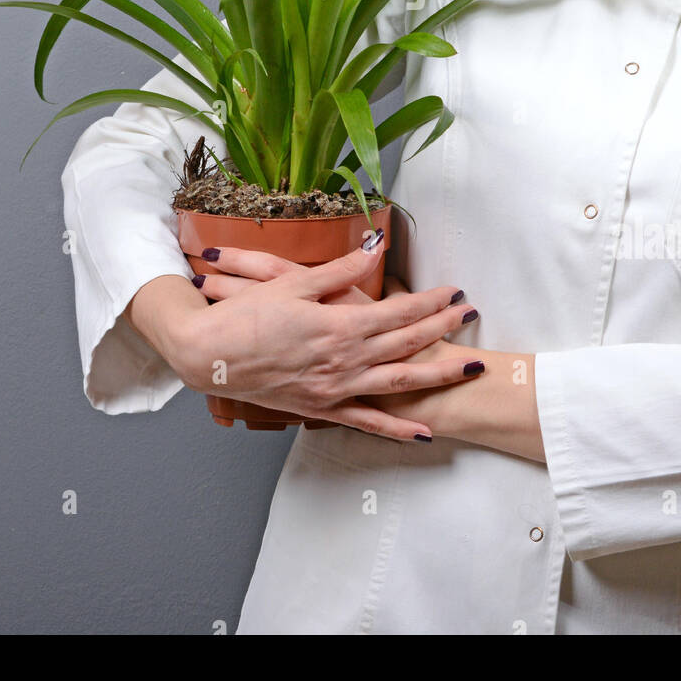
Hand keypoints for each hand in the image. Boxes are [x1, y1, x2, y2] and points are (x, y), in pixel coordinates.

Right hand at [170, 232, 480, 440]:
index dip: (430, 301)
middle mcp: (344, 360)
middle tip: (472, 316)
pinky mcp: (322, 409)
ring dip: (437, 374)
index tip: (454, 292)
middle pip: (407, 344)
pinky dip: (398, 428)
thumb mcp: (292, 283)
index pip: (398, 311)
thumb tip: (374, 248)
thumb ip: (339, 271)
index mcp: (339, 326)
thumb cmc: (244, 317)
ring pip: (399, 382)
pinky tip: (424, 432)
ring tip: (470, 367)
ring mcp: (335, 389)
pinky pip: (368, 422)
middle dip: (444, 329)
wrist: (208, 357)